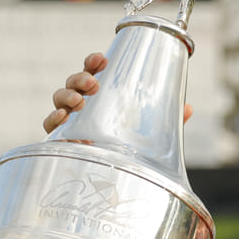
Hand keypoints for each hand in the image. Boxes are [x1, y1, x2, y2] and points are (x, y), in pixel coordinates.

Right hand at [43, 52, 192, 134]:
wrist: (112, 180)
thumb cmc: (129, 147)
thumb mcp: (151, 132)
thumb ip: (167, 119)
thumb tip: (188, 107)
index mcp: (100, 95)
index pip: (92, 71)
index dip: (93, 62)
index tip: (101, 59)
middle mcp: (82, 104)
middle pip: (73, 82)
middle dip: (80, 78)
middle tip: (94, 84)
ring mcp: (68, 120)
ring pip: (59, 98)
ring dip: (67, 96)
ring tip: (79, 102)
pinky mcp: (59, 138)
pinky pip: (50, 125)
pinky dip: (53, 119)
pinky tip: (62, 118)